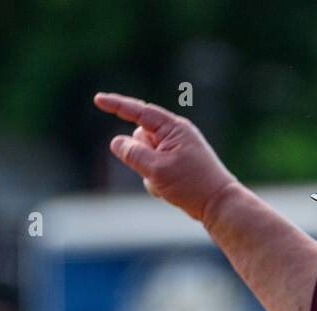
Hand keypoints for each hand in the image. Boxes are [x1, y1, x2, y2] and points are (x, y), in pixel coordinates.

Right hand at [94, 91, 239, 221]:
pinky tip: (171, 191)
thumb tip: (116, 141)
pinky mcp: (177, 164)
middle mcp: (175, 134)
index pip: (139, 112)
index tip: (98, 99)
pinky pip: (154, 169)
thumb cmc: (191, 185)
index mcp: (173, 128)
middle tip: (160, 171)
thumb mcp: (156, 169)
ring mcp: (176, 149)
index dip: (117, 106)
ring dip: (148, 173)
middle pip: (140, 137)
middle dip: (140, 155)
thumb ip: (132, 153)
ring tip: (169, 185)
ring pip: (145, 156)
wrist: (219, 204)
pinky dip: (156, 181)